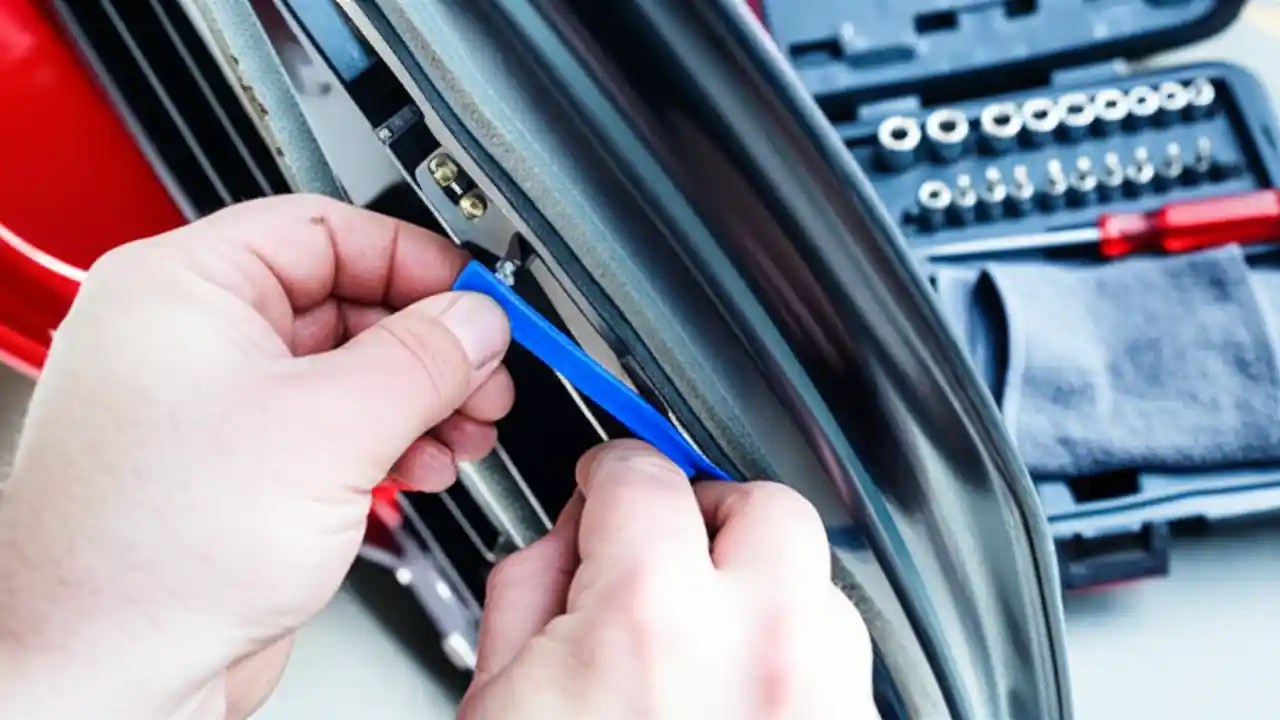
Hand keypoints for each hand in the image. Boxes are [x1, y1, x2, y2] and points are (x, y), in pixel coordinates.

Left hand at [0, 195, 512, 717]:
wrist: (103, 678)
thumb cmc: (149, 556)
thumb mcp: (328, 430)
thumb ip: (421, 360)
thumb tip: (477, 320)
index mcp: (184, 290)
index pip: (323, 231)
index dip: (413, 260)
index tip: (476, 294)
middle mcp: (193, 341)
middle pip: (344, 303)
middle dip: (429, 342)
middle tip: (485, 370)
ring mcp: (216, 409)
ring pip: (347, 372)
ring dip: (420, 398)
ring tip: (468, 425)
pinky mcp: (241, 470)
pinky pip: (331, 429)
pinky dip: (388, 441)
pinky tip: (426, 464)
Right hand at [461, 440, 874, 719]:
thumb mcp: (498, 703)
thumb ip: (530, 588)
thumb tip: (569, 533)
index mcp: (650, 625)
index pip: (644, 474)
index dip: (611, 475)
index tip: (607, 487)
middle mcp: (762, 651)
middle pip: (765, 505)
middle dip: (707, 514)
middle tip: (663, 553)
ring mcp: (825, 698)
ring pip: (816, 582)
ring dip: (758, 591)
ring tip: (701, 645)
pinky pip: (841, 658)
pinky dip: (789, 655)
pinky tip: (736, 693)